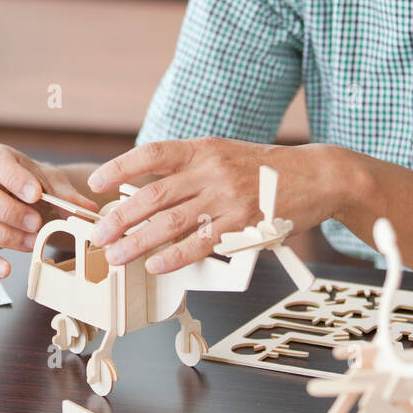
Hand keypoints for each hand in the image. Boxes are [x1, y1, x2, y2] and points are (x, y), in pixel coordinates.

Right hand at [0, 143, 99, 277]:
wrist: (25, 199)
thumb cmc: (34, 186)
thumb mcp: (51, 183)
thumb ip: (66, 194)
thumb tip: (87, 209)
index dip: (14, 178)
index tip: (36, 194)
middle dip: (9, 211)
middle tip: (37, 223)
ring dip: (5, 235)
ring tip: (32, 243)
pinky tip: (5, 270)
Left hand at [86, 137, 340, 273]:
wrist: (316, 175)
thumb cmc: (265, 169)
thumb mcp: (224, 154)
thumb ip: (190, 169)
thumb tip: (146, 191)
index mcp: (203, 149)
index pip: (152, 154)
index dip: (120, 168)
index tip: (96, 183)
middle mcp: (212, 170)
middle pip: (154, 195)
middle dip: (120, 218)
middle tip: (99, 236)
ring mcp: (228, 197)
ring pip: (171, 223)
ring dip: (138, 242)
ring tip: (117, 256)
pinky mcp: (243, 224)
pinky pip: (201, 243)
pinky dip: (175, 256)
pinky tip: (156, 264)